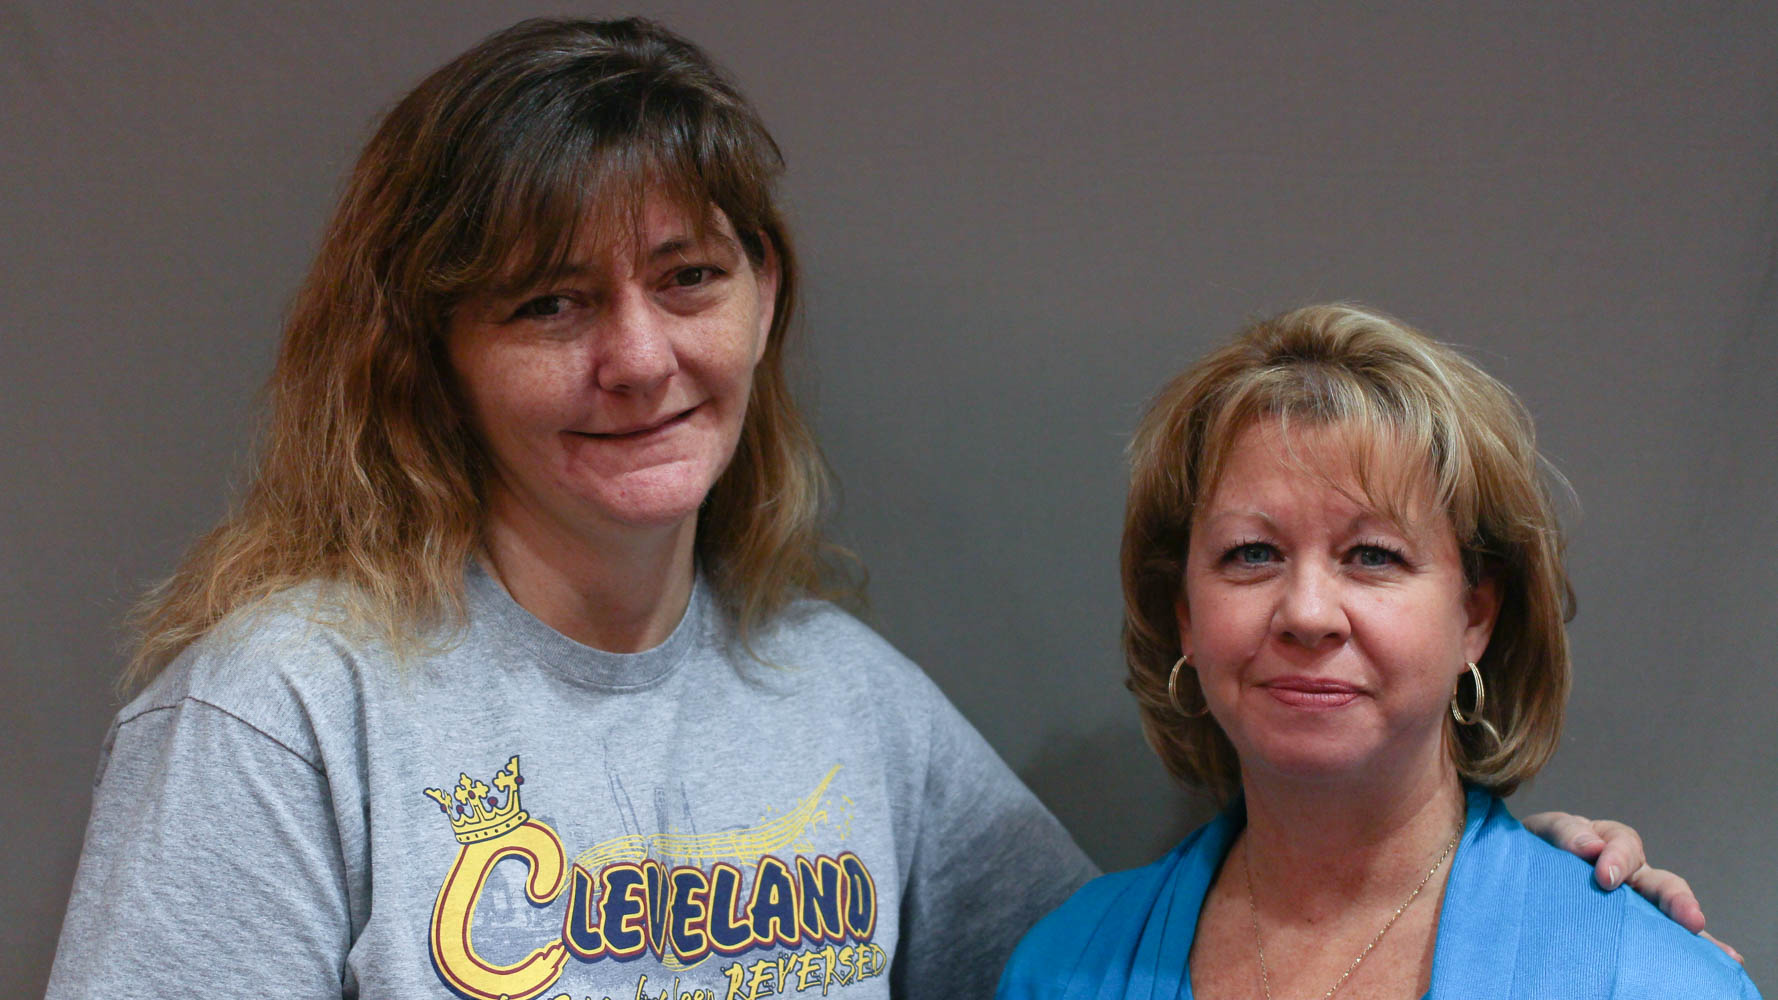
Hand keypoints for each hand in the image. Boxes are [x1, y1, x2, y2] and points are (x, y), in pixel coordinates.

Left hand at [1521, 811, 1742, 963]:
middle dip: (1674, 899)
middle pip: (1659, 881)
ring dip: (1688, 921)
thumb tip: (1589, 847)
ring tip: (1713, 944)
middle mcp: (1629, 871)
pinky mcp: (1635, 925)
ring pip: (1668, 908)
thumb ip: (1562, 834)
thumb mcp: (1540, 834)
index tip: (1605, 877)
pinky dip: (1697, 945)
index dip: (1616, 857)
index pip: (1618, 843)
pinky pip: (1668, 934)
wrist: (1521, 876)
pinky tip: (1725, 958)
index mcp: (1603, 842)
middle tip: (1688, 918)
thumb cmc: (1533, 853)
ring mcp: (1635, 899)